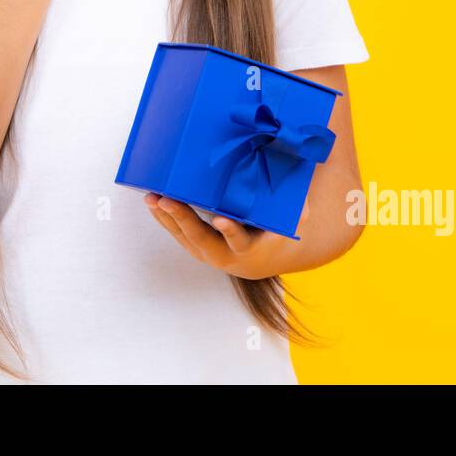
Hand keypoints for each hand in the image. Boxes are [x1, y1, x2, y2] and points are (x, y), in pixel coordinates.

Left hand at [143, 193, 308, 279]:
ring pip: (183, 236)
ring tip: (152, 197)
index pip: (239, 241)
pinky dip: (165, 218)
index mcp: (249, 248)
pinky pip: (177, 233)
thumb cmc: (277, 233)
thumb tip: (303, 199)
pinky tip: (154, 202)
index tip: (221, 220)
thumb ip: (296, 211)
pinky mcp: (196, 246)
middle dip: (182, 218)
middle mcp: (224, 254)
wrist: (266, 258)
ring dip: (166, 217)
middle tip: (167, 200)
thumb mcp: (291, 224)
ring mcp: (207, 252)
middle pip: (200, 238)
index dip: (230, 231)